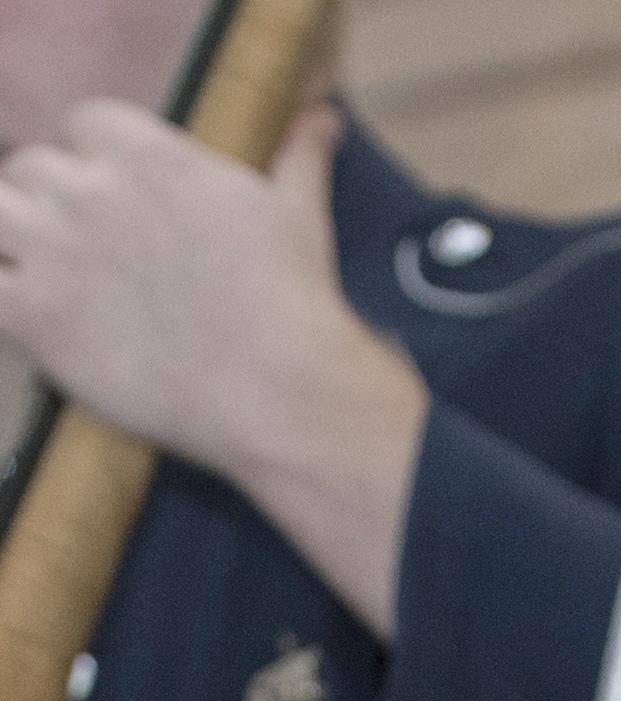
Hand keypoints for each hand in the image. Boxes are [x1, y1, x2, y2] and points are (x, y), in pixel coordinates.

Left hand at [0, 102, 425, 635]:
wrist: (282, 393)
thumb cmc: (294, 305)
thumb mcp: (299, 213)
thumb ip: (297, 158)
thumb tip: (323, 120)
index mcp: (144, 153)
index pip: (83, 127)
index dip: (95, 166)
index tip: (116, 206)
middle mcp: (89, 190)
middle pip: (32, 171)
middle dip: (52, 207)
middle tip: (85, 257)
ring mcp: (55, 251)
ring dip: (14, 241)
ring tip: (47, 281)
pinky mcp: (36, 316)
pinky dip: (3, 298)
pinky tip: (31, 319)